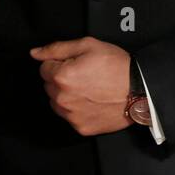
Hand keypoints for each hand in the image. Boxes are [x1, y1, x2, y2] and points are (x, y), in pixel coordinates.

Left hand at [30, 36, 148, 135]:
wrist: (140, 90)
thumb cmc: (116, 66)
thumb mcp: (88, 45)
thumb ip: (57, 48)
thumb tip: (35, 53)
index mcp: (61, 76)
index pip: (44, 67)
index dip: (60, 63)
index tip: (76, 64)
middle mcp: (62, 99)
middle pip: (49, 86)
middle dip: (61, 79)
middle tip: (84, 75)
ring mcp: (71, 116)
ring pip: (56, 102)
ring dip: (66, 95)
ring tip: (89, 89)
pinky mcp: (81, 128)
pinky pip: (69, 116)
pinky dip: (77, 110)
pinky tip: (92, 102)